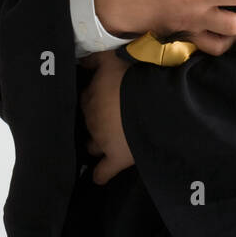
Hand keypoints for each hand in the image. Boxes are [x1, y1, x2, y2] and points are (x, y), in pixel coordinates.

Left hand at [80, 51, 133, 184]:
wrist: (152, 102)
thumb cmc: (132, 76)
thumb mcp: (112, 58)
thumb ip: (96, 59)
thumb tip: (83, 61)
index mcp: (91, 95)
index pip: (87, 98)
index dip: (95, 98)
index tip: (103, 97)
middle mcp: (92, 118)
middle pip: (89, 121)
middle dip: (96, 120)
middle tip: (109, 117)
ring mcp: (102, 140)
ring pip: (93, 144)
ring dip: (96, 144)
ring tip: (104, 143)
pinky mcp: (116, 157)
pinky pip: (103, 170)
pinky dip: (100, 174)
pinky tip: (97, 177)